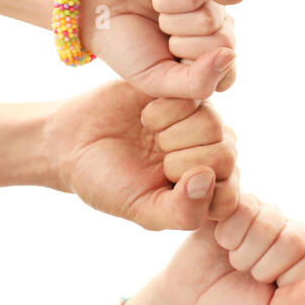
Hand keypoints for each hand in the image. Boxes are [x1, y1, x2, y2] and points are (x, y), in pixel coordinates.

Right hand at [48, 81, 237, 229]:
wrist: (75, 142)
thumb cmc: (109, 183)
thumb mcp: (142, 210)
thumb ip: (182, 211)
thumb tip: (208, 179)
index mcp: (210, 192)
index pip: (228, 197)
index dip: (195, 193)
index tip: (162, 187)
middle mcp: (214, 156)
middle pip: (225, 156)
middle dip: (180, 160)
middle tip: (155, 158)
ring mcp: (204, 123)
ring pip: (213, 126)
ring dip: (170, 133)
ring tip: (150, 136)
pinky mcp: (189, 93)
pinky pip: (195, 96)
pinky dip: (165, 109)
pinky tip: (148, 115)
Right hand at [81, 0, 235, 99]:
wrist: (99, 9)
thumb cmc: (129, 49)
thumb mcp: (157, 81)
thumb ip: (196, 83)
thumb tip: (229, 56)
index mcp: (213, 62)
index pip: (226, 76)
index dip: (192, 72)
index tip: (167, 63)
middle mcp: (219, 31)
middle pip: (224, 46)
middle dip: (182, 46)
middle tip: (163, 36)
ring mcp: (211, 2)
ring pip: (212, 21)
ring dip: (173, 22)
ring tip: (160, 16)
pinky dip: (169, 0)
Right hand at [118, 201, 304, 304]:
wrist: (189, 303)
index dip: (289, 280)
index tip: (269, 292)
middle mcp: (293, 235)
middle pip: (295, 238)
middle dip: (265, 267)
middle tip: (249, 276)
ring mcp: (267, 216)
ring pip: (269, 222)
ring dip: (245, 251)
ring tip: (235, 261)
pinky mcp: (239, 203)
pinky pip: (244, 207)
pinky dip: (229, 232)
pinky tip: (222, 243)